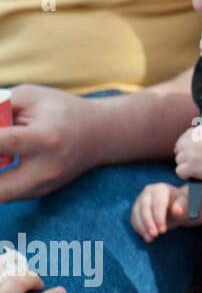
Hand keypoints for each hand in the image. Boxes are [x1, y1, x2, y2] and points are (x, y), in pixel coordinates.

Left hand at [0, 85, 97, 203]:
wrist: (100, 134)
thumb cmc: (61, 111)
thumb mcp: (31, 97)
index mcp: (45, 139)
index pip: (3, 143)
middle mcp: (45, 169)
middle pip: (0, 190)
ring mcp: (44, 185)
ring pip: (1, 195)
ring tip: (2, 154)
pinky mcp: (40, 193)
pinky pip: (8, 193)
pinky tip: (2, 160)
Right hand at [130, 182, 187, 241]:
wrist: (176, 206)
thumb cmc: (182, 205)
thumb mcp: (186, 205)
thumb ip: (182, 206)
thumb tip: (177, 211)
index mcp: (161, 188)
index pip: (157, 204)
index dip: (159, 218)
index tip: (163, 230)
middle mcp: (148, 192)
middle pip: (145, 208)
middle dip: (149, 223)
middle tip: (155, 235)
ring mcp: (140, 200)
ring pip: (136, 214)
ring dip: (142, 228)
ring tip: (150, 239)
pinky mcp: (136, 210)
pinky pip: (134, 220)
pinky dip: (139, 229)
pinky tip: (146, 237)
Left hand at [173, 124, 201, 183]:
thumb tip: (189, 146)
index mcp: (201, 131)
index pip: (185, 136)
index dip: (185, 146)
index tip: (189, 152)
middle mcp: (194, 140)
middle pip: (180, 149)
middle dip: (186, 156)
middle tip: (195, 163)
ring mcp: (192, 153)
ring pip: (179, 161)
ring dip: (187, 166)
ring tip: (200, 169)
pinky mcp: (192, 166)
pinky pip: (179, 171)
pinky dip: (186, 175)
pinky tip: (195, 176)